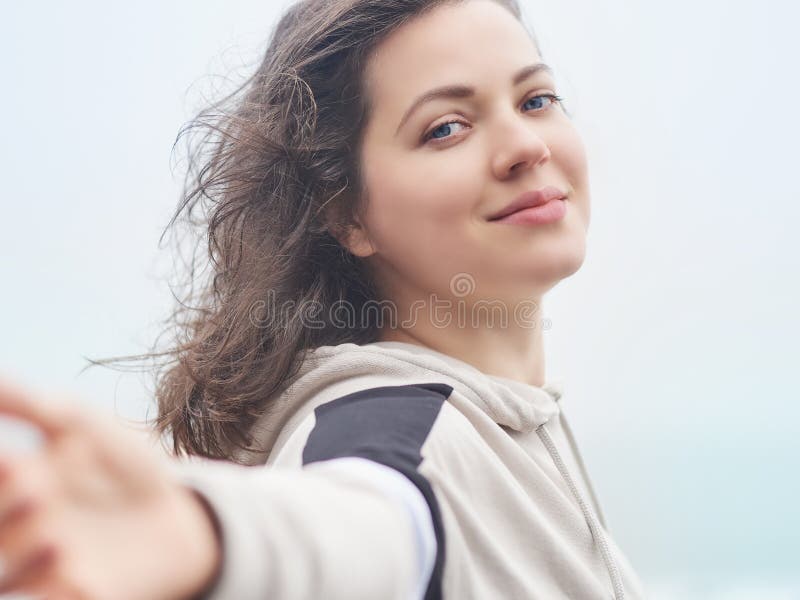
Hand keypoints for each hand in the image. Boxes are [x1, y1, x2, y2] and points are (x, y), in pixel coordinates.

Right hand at [0, 378, 221, 599]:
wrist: (175, 510)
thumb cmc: (120, 464)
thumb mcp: (79, 425)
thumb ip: (29, 405)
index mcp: (9, 487)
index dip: (0, 475)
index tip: (15, 460)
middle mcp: (16, 531)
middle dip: (4, 509)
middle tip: (33, 482)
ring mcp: (43, 570)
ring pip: (11, 576)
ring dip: (23, 557)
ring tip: (56, 537)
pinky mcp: (78, 597)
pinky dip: (61, 599)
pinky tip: (86, 583)